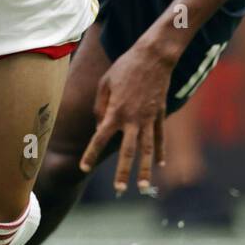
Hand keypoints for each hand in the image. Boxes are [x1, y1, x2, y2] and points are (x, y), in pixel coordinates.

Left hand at [79, 41, 172, 194]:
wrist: (154, 56)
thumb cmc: (125, 67)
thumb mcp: (105, 83)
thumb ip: (100, 107)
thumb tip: (100, 127)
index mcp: (115, 111)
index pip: (100, 138)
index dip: (90, 153)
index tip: (83, 167)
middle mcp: (133, 119)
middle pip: (127, 151)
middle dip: (122, 172)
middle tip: (119, 189)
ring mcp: (149, 118)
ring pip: (146, 149)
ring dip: (144, 169)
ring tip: (142, 186)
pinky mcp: (160, 114)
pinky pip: (160, 136)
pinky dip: (160, 151)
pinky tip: (160, 164)